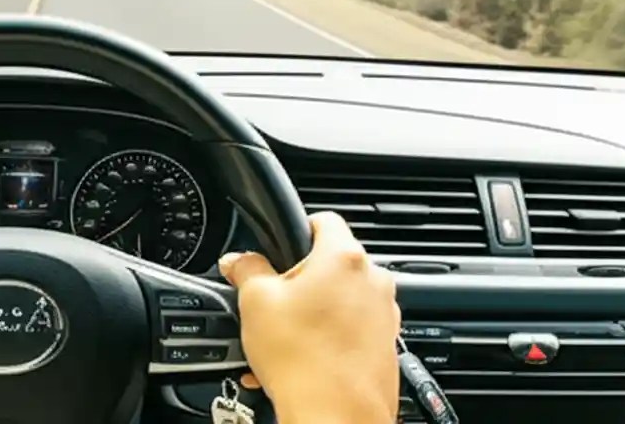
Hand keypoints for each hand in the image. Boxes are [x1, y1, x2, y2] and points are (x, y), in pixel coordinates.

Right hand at [219, 212, 399, 423]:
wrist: (335, 415)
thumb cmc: (303, 360)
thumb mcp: (256, 302)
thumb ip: (246, 269)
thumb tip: (238, 260)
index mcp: (344, 257)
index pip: (323, 219)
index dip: (296, 229)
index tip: (280, 248)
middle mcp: (373, 281)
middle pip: (331, 263)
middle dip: (301, 279)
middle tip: (274, 300)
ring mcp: (384, 315)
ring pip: (342, 299)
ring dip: (314, 311)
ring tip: (284, 338)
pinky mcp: (385, 345)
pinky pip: (352, 329)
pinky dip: (329, 337)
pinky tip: (300, 359)